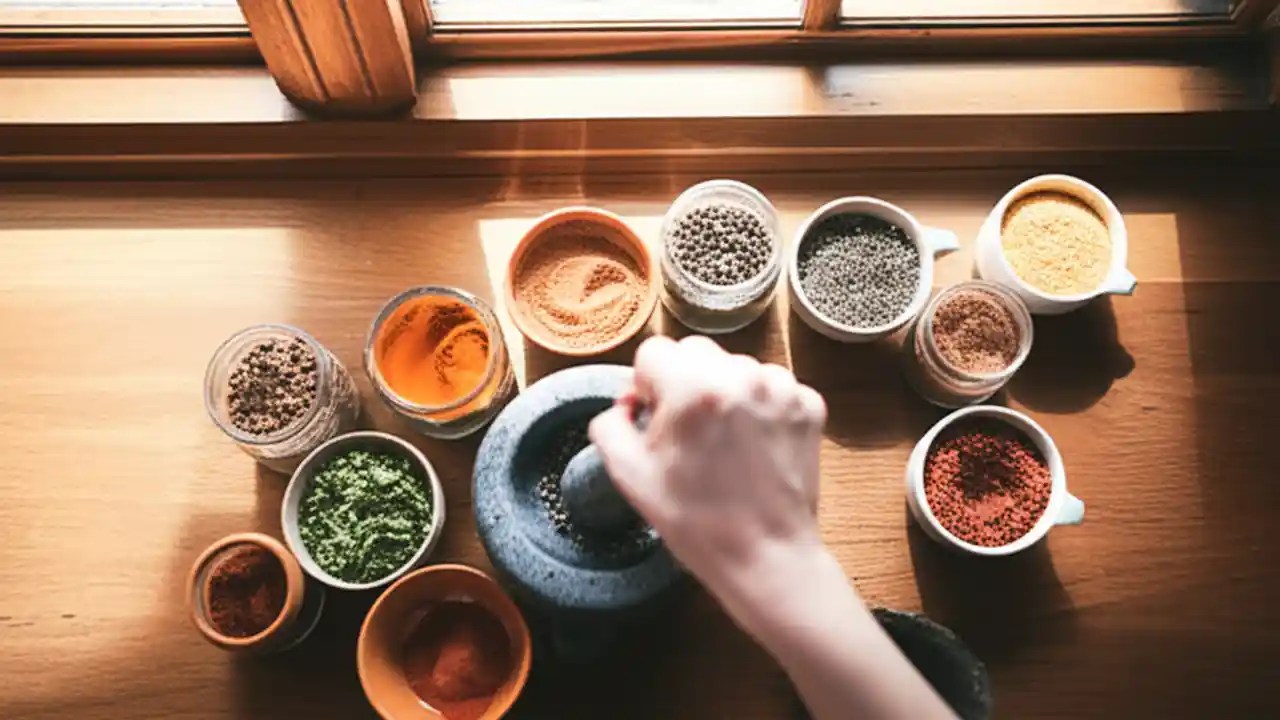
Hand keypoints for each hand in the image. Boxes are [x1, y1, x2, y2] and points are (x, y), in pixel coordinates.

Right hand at [588, 335, 827, 629]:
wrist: (765, 555)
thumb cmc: (695, 520)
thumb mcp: (629, 475)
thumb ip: (611, 424)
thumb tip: (626, 403)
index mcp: (691, 388)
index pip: (654, 351)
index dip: (647, 386)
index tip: (657, 418)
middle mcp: (740, 376)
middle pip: (696, 351)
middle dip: (685, 381)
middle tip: (688, 430)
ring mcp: (781, 389)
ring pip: (736, 366)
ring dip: (724, 391)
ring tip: (725, 442)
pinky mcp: (808, 405)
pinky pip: (771, 386)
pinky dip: (759, 406)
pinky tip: (753, 446)